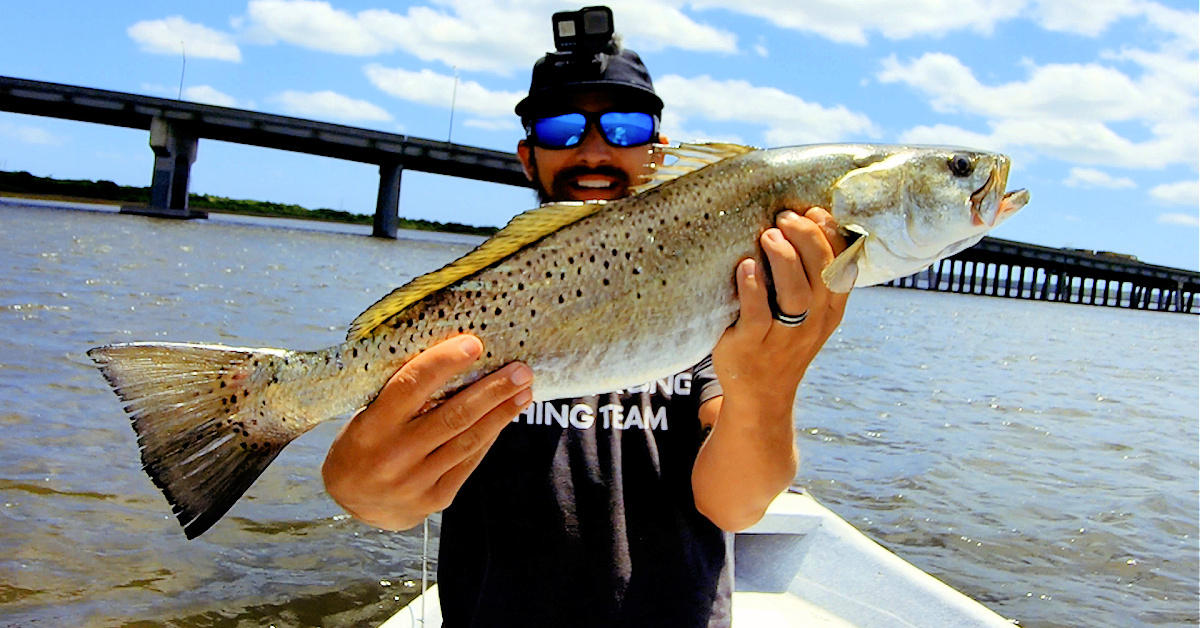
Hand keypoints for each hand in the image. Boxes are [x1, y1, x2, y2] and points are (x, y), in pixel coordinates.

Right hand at [322, 335, 532, 530]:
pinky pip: (470, 462)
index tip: (474, 344)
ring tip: (524, 392)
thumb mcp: (366, 415)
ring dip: (502, 413)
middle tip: (521, 370)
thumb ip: (401, 395)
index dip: (444, 362)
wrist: (352, 504)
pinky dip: (490, 436)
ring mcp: (416, 481)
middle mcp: (394, 455)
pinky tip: (504, 418)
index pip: (411, 385)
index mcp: (372, 426)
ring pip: (469, 439)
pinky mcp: (435, 499)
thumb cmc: (363, 445)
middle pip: (454, 415)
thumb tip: (452, 359)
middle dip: (494, 390)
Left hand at [693, 207, 849, 529]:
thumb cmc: (780, 342)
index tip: (813, 210)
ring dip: (783, 259)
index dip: (830, 234)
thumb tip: (805, 220)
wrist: (760, 398)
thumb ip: (811, 276)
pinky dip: (752, 287)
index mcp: (830, 310)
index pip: (842, 266)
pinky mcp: (751, 347)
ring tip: (767, 235)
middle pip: (821, 274)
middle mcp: (812, 323)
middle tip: (784, 217)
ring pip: (795, 294)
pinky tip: (746, 267)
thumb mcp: (807, 314)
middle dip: (807, 238)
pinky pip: (757, 314)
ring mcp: (784, 338)